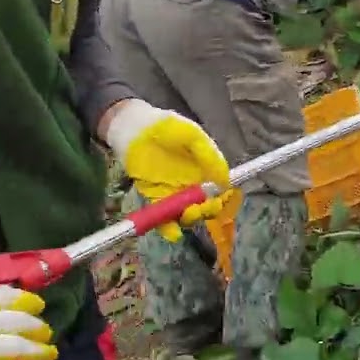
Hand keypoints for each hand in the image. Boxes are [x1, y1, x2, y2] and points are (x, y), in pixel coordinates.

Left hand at [103, 99, 231, 241]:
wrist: (133, 128)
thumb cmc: (165, 127)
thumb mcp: (192, 135)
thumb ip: (209, 156)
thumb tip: (226, 181)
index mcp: (205, 169)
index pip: (220, 189)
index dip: (223, 198)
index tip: (220, 200)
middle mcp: (192, 183)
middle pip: (205, 205)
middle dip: (206, 211)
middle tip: (200, 208)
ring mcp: (174, 193)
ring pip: (187, 213)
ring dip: (190, 219)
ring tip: (187, 215)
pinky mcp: (155, 198)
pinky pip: (164, 217)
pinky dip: (168, 228)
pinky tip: (172, 233)